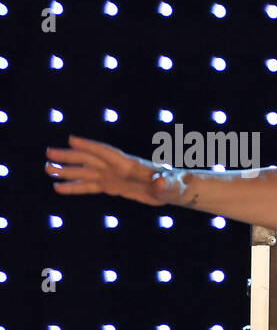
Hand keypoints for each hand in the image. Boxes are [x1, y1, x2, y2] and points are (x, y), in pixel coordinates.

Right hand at [45, 135, 172, 206]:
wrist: (173, 189)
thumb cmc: (175, 185)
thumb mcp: (172, 185)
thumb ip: (165, 183)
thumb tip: (161, 182)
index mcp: (130, 164)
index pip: (107, 153)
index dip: (90, 147)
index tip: (71, 140)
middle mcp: (117, 168)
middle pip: (90, 160)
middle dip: (70, 157)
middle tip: (49, 154)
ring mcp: (113, 177)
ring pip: (86, 172)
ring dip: (67, 171)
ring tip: (48, 169)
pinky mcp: (112, 187)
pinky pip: (90, 186)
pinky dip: (74, 187)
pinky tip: (58, 187)